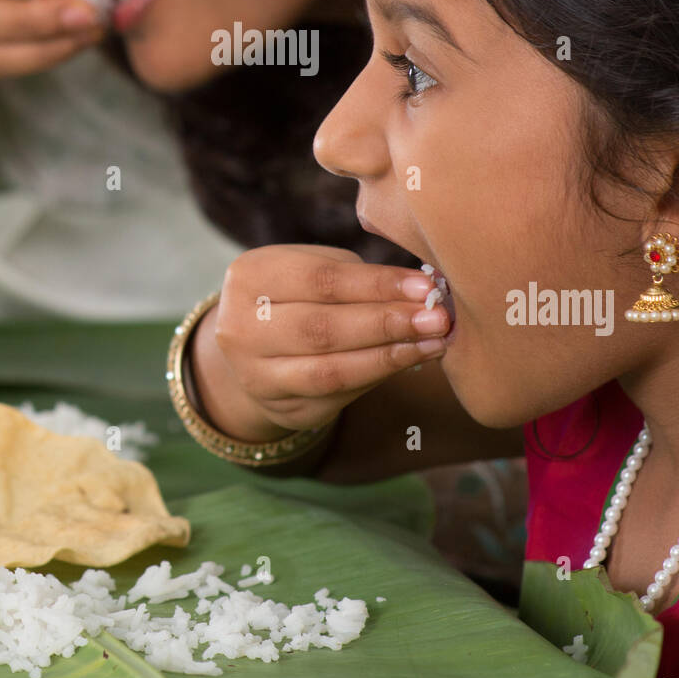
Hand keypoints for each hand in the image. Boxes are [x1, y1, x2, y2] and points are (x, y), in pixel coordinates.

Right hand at [189, 244, 450, 440]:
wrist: (258, 346)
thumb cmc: (302, 294)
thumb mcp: (315, 269)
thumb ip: (359, 277)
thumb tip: (423, 291)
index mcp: (250, 276)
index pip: (321, 280)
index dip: (376, 285)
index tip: (424, 287)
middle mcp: (240, 328)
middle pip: (323, 328)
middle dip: (387, 323)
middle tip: (438, 318)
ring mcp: (256, 374)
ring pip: (330, 370)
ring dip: (390, 356)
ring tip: (433, 342)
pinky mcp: (281, 408)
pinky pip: (336, 396)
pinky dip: (378, 376)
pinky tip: (411, 361)